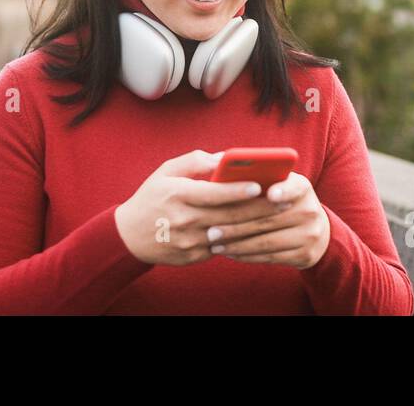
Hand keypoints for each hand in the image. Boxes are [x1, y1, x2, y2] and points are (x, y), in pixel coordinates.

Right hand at [114, 150, 287, 266]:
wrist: (130, 235)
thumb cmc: (152, 197)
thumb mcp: (166, 171)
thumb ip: (194, 161)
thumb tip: (224, 158)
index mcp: (178, 194)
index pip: (213, 193)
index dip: (237, 190)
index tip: (259, 185)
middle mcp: (184, 219)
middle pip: (229, 215)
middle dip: (259, 208)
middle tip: (283, 201)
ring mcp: (189, 241)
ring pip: (231, 234)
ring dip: (256, 226)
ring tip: (278, 217)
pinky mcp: (194, 256)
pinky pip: (223, 248)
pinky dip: (242, 239)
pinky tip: (259, 232)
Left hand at [206, 172, 329, 268]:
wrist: (316, 231)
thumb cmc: (282, 201)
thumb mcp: (279, 184)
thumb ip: (259, 177)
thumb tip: (223, 164)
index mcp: (301, 187)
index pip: (294, 187)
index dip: (283, 190)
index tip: (270, 194)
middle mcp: (309, 210)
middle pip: (268, 220)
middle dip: (235, 226)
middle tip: (211, 231)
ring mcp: (309, 235)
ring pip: (266, 242)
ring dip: (237, 245)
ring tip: (215, 244)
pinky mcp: (304, 255)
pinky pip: (270, 257)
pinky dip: (247, 256)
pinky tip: (229, 253)